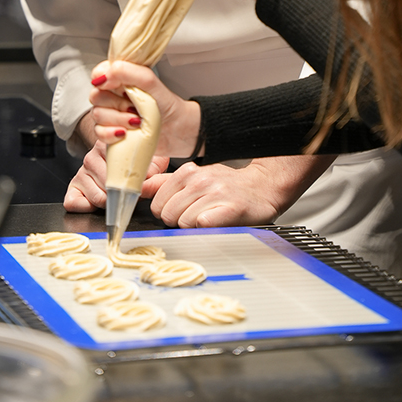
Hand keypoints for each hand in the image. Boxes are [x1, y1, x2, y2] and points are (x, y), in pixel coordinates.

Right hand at [63, 137, 169, 211]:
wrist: (116, 159)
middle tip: (131, 194)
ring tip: (117, 197)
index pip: (117, 162)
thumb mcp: (149, 157)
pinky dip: (87, 208)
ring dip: (110, 203)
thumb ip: (152, 164)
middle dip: (124, 195)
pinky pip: (74, 202)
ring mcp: (81, 171)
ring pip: (97, 197)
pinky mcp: (73, 187)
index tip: (137, 181)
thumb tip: (149, 178)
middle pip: (110, 186)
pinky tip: (98, 204)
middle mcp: (91, 156)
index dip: (129, 176)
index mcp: (108, 144)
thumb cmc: (133, 160)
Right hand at [89, 60, 201, 159]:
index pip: (99, 72)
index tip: (112, 84)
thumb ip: (127, 72)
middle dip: (115, 104)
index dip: (101, 78)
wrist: (179, 130)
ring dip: (117, 120)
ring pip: (97, 115)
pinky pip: (99, 132)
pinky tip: (124, 134)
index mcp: (122, 78)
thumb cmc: (167, 105)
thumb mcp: (151, 82)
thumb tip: (103, 75)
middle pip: (95, 95)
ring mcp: (112, 114)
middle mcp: (114, 95)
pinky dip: (110, 134)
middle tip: (133, 107)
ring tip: (136, 122)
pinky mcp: (112, 132)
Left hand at [145, 154, 336, 227]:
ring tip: (209, 217)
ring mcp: (215, 193)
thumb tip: (139, 187)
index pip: (158, 203)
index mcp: (187, 172)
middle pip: (169, 215)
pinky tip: (217, 222)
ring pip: (184, 222)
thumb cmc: (226, 187)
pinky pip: (203, 224)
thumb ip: (163, 184)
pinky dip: (207, 228)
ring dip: (195, 227)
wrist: (263, 188)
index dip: (168, 212)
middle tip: (197, 216)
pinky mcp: (229, 208)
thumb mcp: (194, 178)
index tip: (181, 210)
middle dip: (179, 221)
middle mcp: (199, 179)